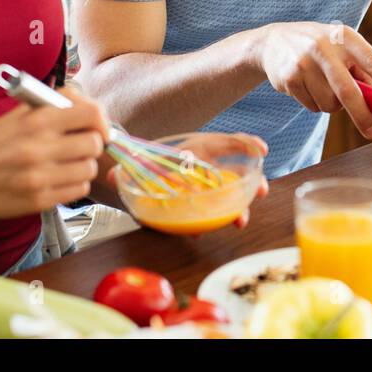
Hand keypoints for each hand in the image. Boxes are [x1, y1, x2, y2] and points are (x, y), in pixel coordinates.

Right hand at [0, 86, 108, 217]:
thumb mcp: (17, 115)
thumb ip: (53, 108)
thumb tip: (92, 112)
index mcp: (36, 120)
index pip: (91, 114)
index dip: (101, 120)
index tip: (98, 128)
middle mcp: (40, 147)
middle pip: (94, 144)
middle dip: (92, 145)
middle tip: (80, 147)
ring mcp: (40, 176)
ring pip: (89, 170)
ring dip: (83, 167)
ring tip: (66, 164)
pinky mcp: (39, 200)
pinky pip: (78, 191)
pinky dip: (74, 185)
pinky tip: (59, 179)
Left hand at [104, 132, 269, 231]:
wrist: (142, 177)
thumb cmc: (149, 165)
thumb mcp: (140, 163)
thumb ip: (127, 169)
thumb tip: (109, 175)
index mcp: (198, 150)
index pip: (227, 142)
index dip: (245, 143)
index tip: (261, 149)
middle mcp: (207, 168)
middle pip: (236, 171)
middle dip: (252, 181)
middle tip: (262, 191)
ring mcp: (207, 188)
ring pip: (230, 195)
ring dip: (239, 207)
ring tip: (241, 221)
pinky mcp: (201, 206)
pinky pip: (212, 212)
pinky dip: (216, 219)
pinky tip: (210, 228)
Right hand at [253, 22, 371, 138]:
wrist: (274, 41)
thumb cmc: (320, 48)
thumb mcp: (343, 49)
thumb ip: (364, 72)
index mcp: (346, 37)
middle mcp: (324, 47)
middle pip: (348, 90)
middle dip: (362, 115)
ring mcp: (304, 62)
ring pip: (329, 104)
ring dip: (333, 106)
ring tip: (324, 88)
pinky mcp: (288, 78)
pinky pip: (312, 107)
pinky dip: (315, 104)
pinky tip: (307, 86)